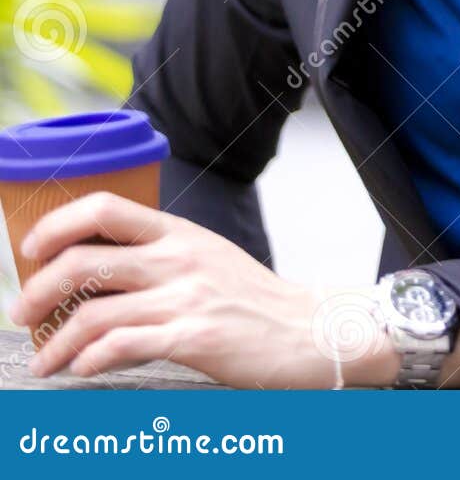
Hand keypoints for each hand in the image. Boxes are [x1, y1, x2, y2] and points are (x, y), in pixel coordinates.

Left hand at [5, 192, 398, 387]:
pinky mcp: (195, 336)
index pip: (105, 208)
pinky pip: (123, 345)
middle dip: (38, 291)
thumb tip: (99, 271)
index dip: (56, 225)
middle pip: (84, 262)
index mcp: (181, 233)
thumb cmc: (258, 302)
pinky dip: (91, 359)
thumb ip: (160, 258)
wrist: (313, 331)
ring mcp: (187, 298)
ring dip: (55, 342)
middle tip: (23, 313)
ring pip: (93, 313)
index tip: (32, 251)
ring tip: (44, 361)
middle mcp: (179, 259)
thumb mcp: (209, 261)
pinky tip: (83, 368)